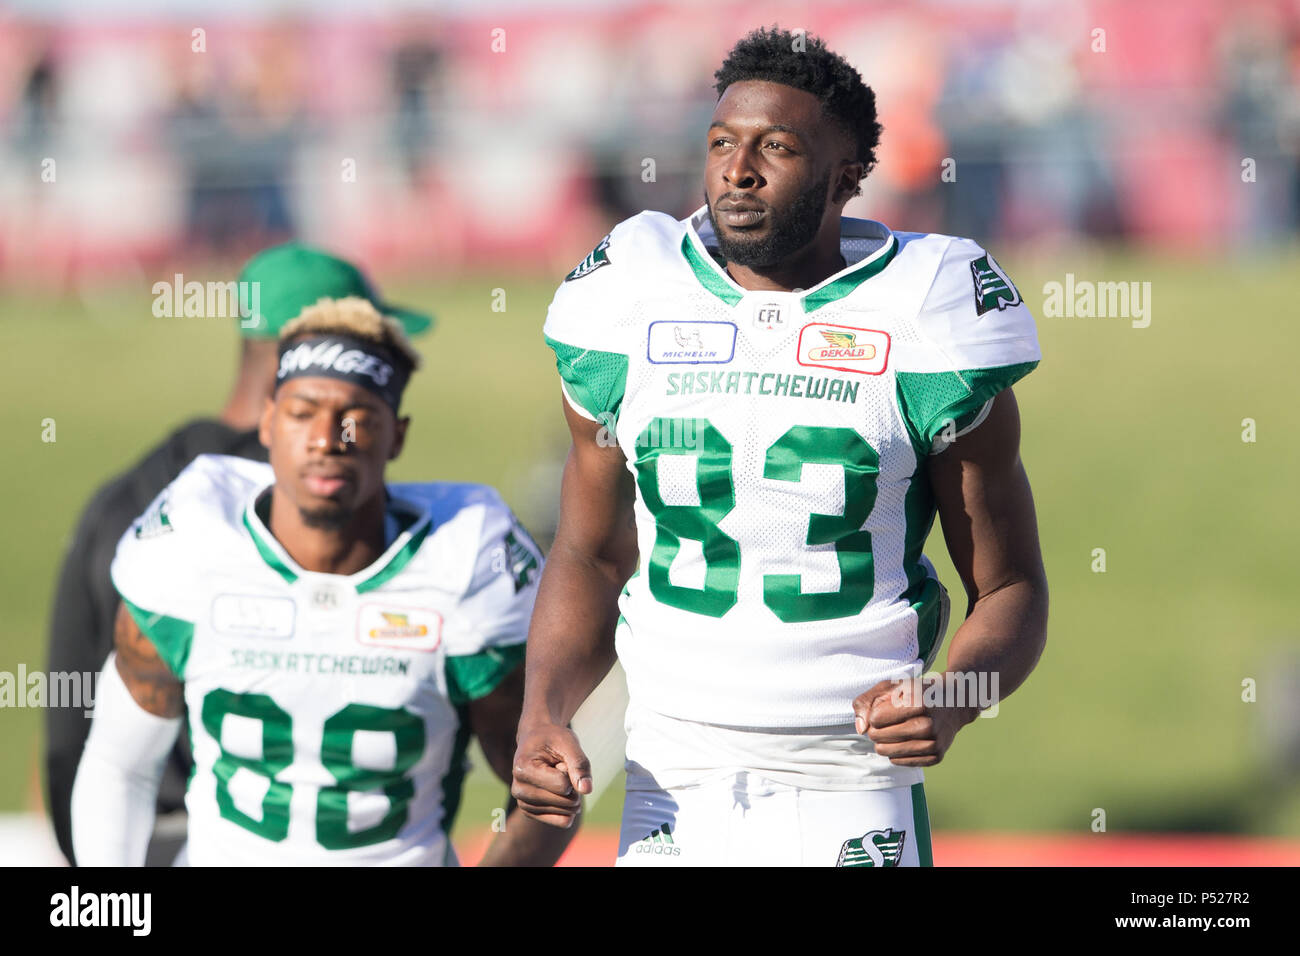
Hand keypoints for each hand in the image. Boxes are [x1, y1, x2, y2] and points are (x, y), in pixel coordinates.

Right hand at [511, 722, 591, 827]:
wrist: (536, 740)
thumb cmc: (553, 739)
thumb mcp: (569, 742)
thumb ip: (580, 765)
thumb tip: (587, 790)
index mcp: (523, 769)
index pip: (563, 785)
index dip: (570, 771)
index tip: (558, 759)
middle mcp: (518, 789)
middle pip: (565, 801)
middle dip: (573, 785)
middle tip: (558, 767)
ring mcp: (523, 804)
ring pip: (566, 813)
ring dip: (570, 794)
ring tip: (556, 776)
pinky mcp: (531, 813)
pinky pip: (563, 821)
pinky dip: (569, 807)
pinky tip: (560, 792)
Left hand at [852, 676, 978, 766]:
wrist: (954, 703)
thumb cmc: (916, 692)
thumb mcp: (891, 686)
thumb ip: (866, 702)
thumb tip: (861, 729)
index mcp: (918, 703)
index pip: (875, 719)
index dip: (875, 714)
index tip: (884, 709)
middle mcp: (928, 725)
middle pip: (879, 738)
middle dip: (876, 730)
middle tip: (886, 722)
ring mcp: (934, 743)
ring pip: (887, 753)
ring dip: (884, 743)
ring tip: (892, 731)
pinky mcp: (936, 757)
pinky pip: (900, 762)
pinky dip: (896, 753)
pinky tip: (903, 741)